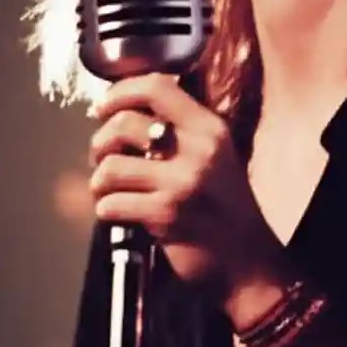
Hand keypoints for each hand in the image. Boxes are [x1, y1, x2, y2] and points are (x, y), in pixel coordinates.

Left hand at [88, 73, 289, 301]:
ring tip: (108, 189)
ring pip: (110, 166)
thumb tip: (123, 110)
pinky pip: (111, 203)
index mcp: (209, 128)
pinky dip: (106, 209)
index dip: (120, 92)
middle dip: (100, 143)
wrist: (247, 259)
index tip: (102, 106)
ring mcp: (181, 183)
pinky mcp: (165, 216)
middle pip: (123, 124)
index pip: (157, 88)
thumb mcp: (214, 154)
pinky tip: (119, 213)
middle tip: (101, 158)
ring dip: (99, 181)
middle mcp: (197, 150)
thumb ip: (180, 129)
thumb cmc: (223, 205)